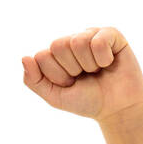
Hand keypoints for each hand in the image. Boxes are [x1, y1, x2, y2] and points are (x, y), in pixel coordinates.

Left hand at [21, 27, 142, 121]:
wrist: (117, 109)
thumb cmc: (87, 101)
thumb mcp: (55, 97)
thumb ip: (34, 81)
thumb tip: (24, 57)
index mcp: (55, 54)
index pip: (42, 56)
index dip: (56, 75)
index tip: (69, 84)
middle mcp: (71, 41)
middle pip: (58, 45)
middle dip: (71, 69)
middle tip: (84, 76)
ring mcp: (90, 35)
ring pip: (77, 42)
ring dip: (88, 64)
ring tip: (97, 70)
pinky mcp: (111, 34)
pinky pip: (98, 41)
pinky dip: (103, 58)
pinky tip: (109, 63)